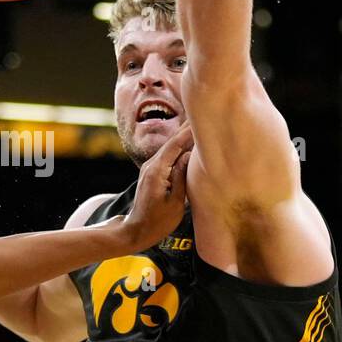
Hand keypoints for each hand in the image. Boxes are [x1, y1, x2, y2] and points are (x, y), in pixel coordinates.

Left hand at [119, 123, 193, 249]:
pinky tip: (189, 143)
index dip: (189, 130)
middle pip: (172, 142)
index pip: (176, 144)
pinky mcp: (153, 173)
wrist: (136, 231)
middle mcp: (151, 165)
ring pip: (170, 148)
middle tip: (204, 111)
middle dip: (188, 128)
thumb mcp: (175, 203)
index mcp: (157, 170)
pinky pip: (168, 156)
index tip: (203, 116)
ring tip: (200, 123)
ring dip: (185, 136)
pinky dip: (180, 147)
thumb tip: (189, 156)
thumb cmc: (157, 222)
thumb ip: (182, 177)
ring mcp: (150, 168)